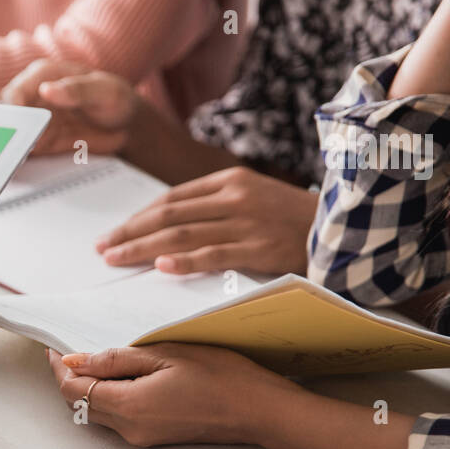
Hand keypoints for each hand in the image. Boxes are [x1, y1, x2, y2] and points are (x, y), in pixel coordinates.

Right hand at [0, 59, 138, 155]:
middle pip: (6, 115)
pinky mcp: (38, 142)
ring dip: (8, 149)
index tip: (16, 123)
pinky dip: (17, 161)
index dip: (11, 107)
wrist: (125, 126)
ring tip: (12, 164)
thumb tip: (47, 90)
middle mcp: (33, 97)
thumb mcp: (105, 91)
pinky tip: (18, 171)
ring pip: (10, 135)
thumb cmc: (116, 100)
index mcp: (44, 76)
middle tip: (10, 148)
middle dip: (4, 132)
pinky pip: (22, 152)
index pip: (17, 91)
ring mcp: (34, 121)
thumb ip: (78, 89)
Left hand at [47, 344, 298, 446]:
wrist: (259, 410)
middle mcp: (129, 429)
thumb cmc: (218, 376)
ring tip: (103, 357)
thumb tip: (75, 360)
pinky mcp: (154, 437)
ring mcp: (141, 437)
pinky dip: (111, 394)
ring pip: (97, 411)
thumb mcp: (163, 355)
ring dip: (92, 386)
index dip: (59, 367)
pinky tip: (127, 374)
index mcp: (127, 406)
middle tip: (75, 347)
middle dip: (71, 377)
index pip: (72, 390)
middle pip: (80, 404)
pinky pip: (118, 415)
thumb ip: (115, 359)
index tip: (55, 346)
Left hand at [97, 166, 317, 275]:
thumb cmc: (295, 221)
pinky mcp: (261, 247)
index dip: (137, 217)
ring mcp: (247, 221)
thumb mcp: (254, 201)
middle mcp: (234, 197)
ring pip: (183, 235)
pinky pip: (215, 255)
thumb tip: (169, 230)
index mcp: (230, 181)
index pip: (171, 199)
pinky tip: (160, 267)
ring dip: (143, 248)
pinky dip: (185, 261)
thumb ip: (215, 210)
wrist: (347, 229)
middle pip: (168, 215)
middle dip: (130, 233)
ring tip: (116, 259)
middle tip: (102, 249)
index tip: (114, 234)